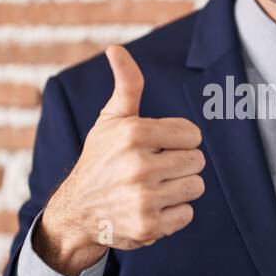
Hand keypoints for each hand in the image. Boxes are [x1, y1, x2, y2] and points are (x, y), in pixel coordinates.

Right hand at [33, 44, 205, 275]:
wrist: (77, 210)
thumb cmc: (101, 159)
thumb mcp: (111, 119)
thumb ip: (126, 84)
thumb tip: (115, 49)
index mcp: (133, 133)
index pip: (192, 134)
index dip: (179, 140)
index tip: (159, 146)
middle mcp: (137, 165)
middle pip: (197, 161)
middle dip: (180, 164)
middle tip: (155, 169)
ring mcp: (143, 198)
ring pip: (196, 187)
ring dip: (179, 189)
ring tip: (153, 188)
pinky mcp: (148, 226)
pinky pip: (187, 214)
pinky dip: (173, 214)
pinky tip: (151, 209)